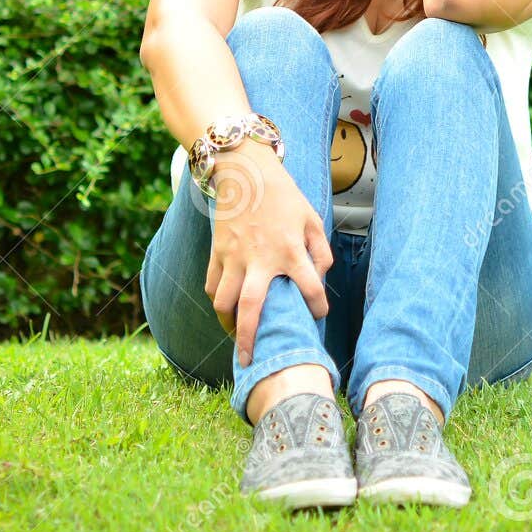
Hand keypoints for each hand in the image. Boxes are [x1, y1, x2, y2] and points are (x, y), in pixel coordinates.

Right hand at [203, 149, 334, 367]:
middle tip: (249, 361)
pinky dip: (216, 301)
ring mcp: (233, 256)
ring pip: (222, 301)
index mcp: (289, 250)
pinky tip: (224, 310)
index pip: (309, 289)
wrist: (244, 170)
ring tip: (236, 338)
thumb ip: (321, 249)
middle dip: (249, 338)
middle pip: (249, 308)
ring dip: (227, 324)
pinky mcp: (216, 251)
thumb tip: (321, 277)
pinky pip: (211, 284)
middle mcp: (259, 258)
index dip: (317, 307)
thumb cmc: (283, 195)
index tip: (318, 315)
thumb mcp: (311, 217)